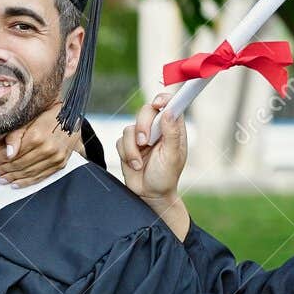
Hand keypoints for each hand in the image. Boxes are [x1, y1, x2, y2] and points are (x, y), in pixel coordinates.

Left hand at [0, 105, 77, 187]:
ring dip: (14, 178)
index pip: (13, 153)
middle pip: (20, 165)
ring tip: (2, 179)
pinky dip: (27, 182)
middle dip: (5, 170)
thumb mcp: (29, 120)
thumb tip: (7, 154)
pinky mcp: (60, 164)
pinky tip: (16, 184)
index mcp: (37, 136)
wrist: (72, 119)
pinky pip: (41, 176)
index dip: (0, 159)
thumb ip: (15, 136)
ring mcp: (55, 158)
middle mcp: (47, 149)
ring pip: (29, 173)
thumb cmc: (46, 117)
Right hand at [116, 92, 189, 238]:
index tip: (158, 104)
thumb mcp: (172, 156)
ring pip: (130, 127)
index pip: (170, 105)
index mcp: (172, 128)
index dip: (163, 99)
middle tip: (145, 142)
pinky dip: (126, 154)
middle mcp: (157, 129)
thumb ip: (171, 133)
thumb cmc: (165, 177)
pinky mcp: (128, 145)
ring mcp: (142, 136)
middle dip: (143, 126)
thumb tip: (170, 111)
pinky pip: (120, 140)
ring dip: (133, 147)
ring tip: (140, 163)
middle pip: (146, 111)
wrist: (149, 194)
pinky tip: (135, 165)